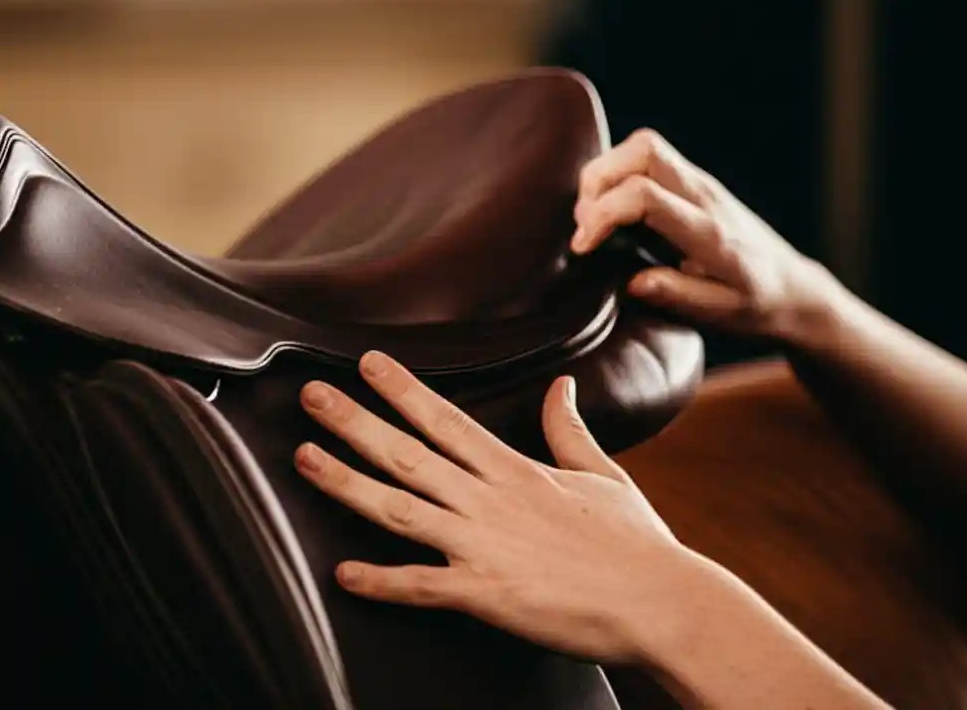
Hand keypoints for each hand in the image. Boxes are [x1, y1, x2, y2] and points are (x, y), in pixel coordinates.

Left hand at [294, 350, 700, 665]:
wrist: (663, 604)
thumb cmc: (636, 544)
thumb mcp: (602, 476)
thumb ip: (569, 430)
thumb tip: (559, 386)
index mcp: (517, 470)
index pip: (447, 419)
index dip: (402, 390)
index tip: (366, 364)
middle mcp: (491, 499)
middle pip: (408, 453)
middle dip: (354, 422)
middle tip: (310, 396)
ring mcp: (484, 544)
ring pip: (400, 507)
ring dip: (346, 482)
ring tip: (303, 458)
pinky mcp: (487, 593)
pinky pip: (422, 585)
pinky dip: (381, 580)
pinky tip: (343, 573)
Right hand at [571, 129, 852, 346]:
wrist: (795, 287)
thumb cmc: (757, 304)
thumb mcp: (720, 312)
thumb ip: (676, 294)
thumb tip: (632, 281)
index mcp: (709, 231)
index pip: (645, 196)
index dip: (601, 215)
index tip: (583, 247)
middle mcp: (705, 196)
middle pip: (644, 149)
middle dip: (598, 179)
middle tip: (583, 224)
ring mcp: (702, 184)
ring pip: (644, 145)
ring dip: (605, 173)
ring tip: (591, 217)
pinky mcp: (695, 183)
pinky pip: (649, 157)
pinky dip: (619, 174)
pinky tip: (610, 209)